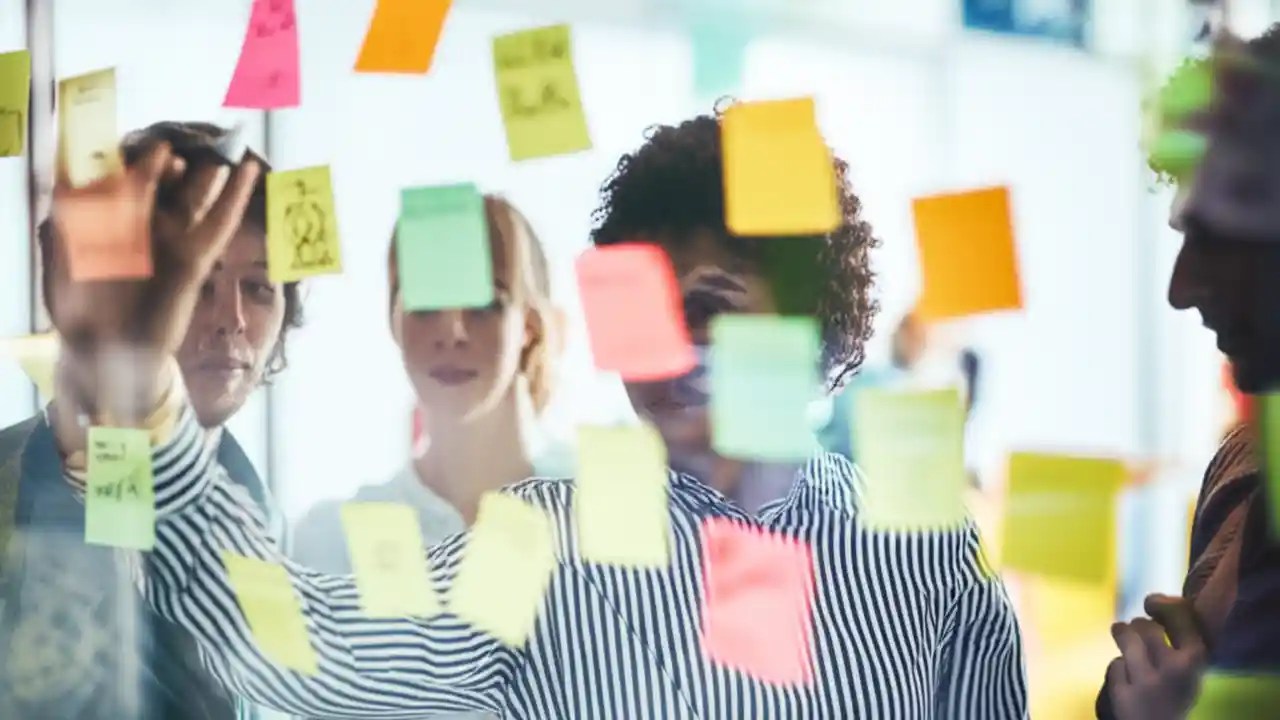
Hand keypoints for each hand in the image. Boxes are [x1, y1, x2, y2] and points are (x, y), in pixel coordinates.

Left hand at [47, 142, 261, 419]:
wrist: (109, 350)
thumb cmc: (82, 306)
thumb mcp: (68, 254)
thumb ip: (77, 214)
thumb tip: (85, 174)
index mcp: (113, 223)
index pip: (129, 176)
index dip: (139, 157)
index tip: (148, 142)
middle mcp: (145, 229)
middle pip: (165, 183)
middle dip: (173, 162)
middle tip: (181, 146)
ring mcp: (172, 243)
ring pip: (194, 197)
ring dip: (210, 174)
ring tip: (227, 148)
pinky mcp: (195, 262)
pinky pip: (218, 224)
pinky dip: (235, 197)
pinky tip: (250, 172)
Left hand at [1107, 593, 1208, 719]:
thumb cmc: (1178, 692)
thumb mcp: (1190, 666)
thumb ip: (1180, 636)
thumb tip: (1158, 597)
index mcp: (1198, 659)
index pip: (1179, 613)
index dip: (1162, 604)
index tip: (1152, 602)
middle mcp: (1176, 669)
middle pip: (1145, 625)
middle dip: (1137, 625)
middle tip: (1137, 628)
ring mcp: (1148, 683)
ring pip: (1125, 636)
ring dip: (1122, 633)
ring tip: (1121, 633)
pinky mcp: (1124, 695)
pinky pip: (1115, 666)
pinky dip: (1118, 671)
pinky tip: (1126, 680)